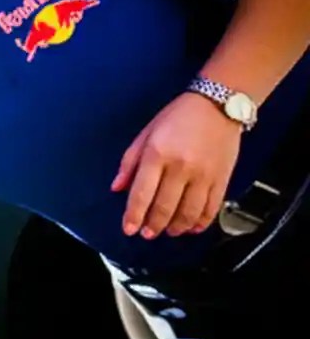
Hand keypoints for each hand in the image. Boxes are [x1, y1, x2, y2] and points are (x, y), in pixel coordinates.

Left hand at [112, 93, 241, 238]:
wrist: (218, 105)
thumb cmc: (178, 116)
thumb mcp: (146, 133)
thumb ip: (130, 162)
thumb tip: (117, 187)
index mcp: (157, 154)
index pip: (142, 193)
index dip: (134, 215)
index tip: (129, 229)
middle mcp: (181, 167)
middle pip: (164, 206)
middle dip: (153, 225)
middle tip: (147, 233)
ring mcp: (204, 175)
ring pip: (189, 212)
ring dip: (176, 227)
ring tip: (168, 232)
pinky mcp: (222, 179)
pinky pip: (211, 208)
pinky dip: (201, 222)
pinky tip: (192, 227)